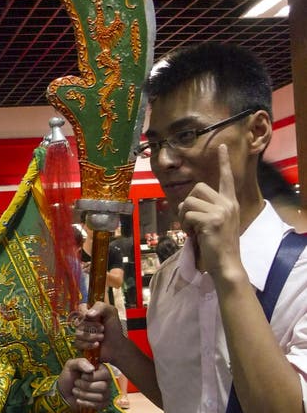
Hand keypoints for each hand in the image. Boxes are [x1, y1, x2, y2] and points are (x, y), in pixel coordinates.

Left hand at [57, 357, 111, 409]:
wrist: (63, 393)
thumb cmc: (69, 377)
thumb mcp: (71, 365)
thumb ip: (81, 362)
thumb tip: (92, 369)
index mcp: (101, 370)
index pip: (106, 374)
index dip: (93, 377)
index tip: (82, 376)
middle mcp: (106, 381)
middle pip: (103, 386)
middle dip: (86, 386)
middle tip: (76, 383)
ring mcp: (105, 393)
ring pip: (100, 397)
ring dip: (83, 394)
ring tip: (75, 391)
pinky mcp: (102, 404)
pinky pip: (98, 405)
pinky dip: (85, 403)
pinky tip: (78, 400)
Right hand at [74, 301, 124, 363]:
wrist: (118, 346)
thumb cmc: (114, 328)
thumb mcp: (111, 313)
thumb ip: (100, 307)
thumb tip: (87, 314)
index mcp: (89, 313)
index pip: (80, 308)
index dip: (85, 313)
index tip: (94, 317)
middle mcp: (83, 323)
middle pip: (78, 323)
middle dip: (92, 326)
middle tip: (103, 329)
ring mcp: (81, 334)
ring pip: (78, 334)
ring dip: (92, 336)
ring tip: (102, 337)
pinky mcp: (80, 345)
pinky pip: (78, 344)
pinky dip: (88, 345)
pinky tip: (97, 344)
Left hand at [177, 144, 242, 278]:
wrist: (227, 265)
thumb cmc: (218, 247)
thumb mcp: (215, 224)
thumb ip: (206, 211)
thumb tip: (184, 206)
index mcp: (230, 203)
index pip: (227, 178)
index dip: (223, 162)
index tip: (222, 146)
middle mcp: (227, 204)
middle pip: (198, 188)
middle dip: (187, 203)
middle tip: (188, 221)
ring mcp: (221, 211)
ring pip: (189, 201)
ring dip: (183, 216)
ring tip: (191, 230)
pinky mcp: (211, 221)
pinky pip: (187, 215)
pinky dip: (185, 226)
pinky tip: (193, 236)